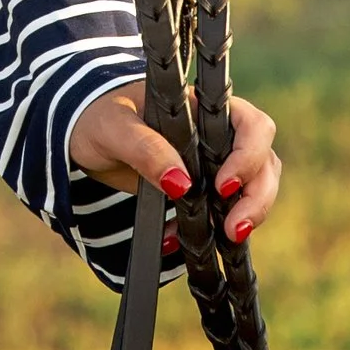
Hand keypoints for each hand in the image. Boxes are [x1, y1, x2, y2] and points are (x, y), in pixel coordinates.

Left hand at [65, 84, 281, 245]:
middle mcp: (219, 132)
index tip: (222, 186)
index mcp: (205, 107)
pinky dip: (211, 229)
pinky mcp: (203, 188)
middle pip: (264, 161)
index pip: (252, 126)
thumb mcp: (115, 128)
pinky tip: (176, 241)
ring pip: (255, 186)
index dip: (249, 156)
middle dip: (258, 197)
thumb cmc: (100, 117)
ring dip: (247, 214)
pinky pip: (224, 209)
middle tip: (234, 229)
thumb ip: (147, 150)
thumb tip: (181, 185)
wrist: (84, 137)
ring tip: (226, 238)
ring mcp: (214, 161)